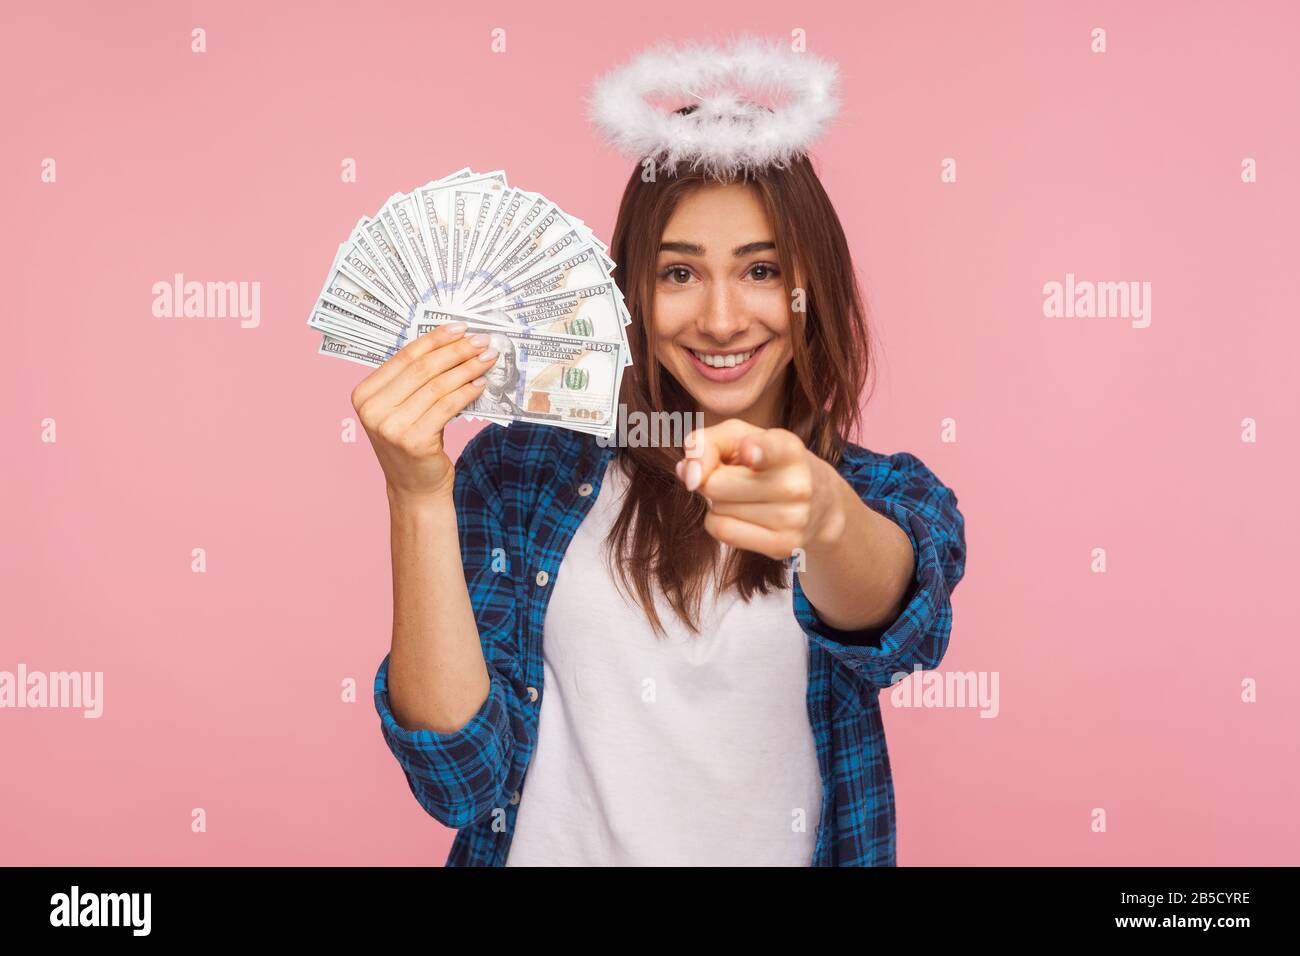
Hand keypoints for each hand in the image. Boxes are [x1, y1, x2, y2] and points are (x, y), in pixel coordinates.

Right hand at [349, 322, 498, 504]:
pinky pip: (447, 407)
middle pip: (422, 369)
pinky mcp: (414, 441)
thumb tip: (454, 343)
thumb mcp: (403, 408)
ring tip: (487, 359)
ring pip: (437, 386)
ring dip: (467, 369)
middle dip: (456, 351)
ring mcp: (391, 427)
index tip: (460, 328)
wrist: (414, 488)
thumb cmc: (412, 442)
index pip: (405, 357)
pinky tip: (480, 384)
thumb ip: (416, 380)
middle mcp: (372, 410)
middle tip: (481, 341)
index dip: (435, 339)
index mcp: (364, 394)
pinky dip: (466, 392)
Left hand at [676, 419, 847, 560]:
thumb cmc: (767, 461)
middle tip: (735, 476)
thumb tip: (687, 474)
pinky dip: (721, 522)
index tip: (748, 451)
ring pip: (717, 510)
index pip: (771, 449)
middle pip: (715, 484)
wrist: (820, 502)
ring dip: (719, 502)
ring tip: (746, 495)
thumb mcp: (739, 436)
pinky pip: (724, 532)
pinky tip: (741, 515)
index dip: (756, 449)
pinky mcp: (783, 545)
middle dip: (712, 479)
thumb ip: (705, 442)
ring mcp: (792, 518)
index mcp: (789, 448)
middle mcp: (796, 483)